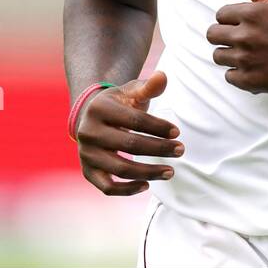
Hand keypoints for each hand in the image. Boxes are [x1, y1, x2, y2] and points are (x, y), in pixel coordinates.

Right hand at [74, 70, 182, 195]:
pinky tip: (147, 185)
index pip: (134, 120)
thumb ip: (148, 86)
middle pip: (129, 145)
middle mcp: (88, 132)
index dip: (158, 127)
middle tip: (181, 150)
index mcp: (99, 108)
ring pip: (120, 169)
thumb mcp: (131, 91)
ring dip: (149, 173)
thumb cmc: (119, 104)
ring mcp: (86, 154)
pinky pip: (107, 187)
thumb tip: (163, 77)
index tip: (177, 132)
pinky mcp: (88, 171)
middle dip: (159, 149)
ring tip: (170, 171)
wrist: (91, 119)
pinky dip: (127, 190)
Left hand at [207, 0, 267, 94]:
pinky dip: (240, 74)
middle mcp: (246, 35)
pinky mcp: (251, 81)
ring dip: (231, 55)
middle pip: (212, 35)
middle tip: (245, 39)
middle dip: (226, 36)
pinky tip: (255, 68)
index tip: (248, 24)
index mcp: (251, 13)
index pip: (220, 15)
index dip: (233, 20)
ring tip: (252, 54)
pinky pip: (228, 77)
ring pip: (218, 56)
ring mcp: (247, 59)